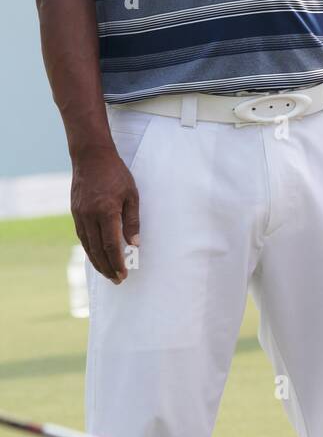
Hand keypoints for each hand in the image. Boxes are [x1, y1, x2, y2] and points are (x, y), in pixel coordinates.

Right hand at [70, 143, 139, 282]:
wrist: (90, 156)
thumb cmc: (115, 174)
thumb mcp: (131, 194)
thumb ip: (132, 220)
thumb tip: (134, 244)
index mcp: (106, 212)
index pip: (111, 245)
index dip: (117, 262)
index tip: (123, 274)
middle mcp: (90, 216)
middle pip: (97, 250)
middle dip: (107, 268)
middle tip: (117, 280)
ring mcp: (80, 215)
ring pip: (87, 245)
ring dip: (97, 262)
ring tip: (107, 273)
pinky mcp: (75, 213)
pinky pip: (82, 236)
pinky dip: (89, 249)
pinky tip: (96, 256)